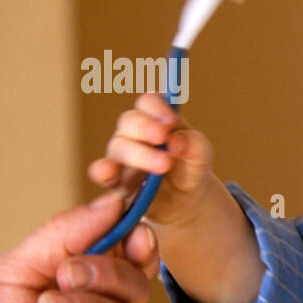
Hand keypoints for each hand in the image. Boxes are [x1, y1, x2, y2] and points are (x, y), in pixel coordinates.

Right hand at [87, 92, 214, 227]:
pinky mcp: (115, 179)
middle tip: (162, 137)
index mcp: (155, 119)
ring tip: (163, 165)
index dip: (157, 107)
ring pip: (119, 146)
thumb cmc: (190, 168)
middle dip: (146, 127)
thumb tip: (176, 141)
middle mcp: (133, 133)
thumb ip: (194, 144)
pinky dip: (103, 171)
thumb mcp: (201, 155)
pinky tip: (109, 171)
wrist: (185, 199)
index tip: (171, 120)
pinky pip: (102, 172)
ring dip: (139, 154)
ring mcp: (120, 155)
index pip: (149, 103)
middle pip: (130, 121)